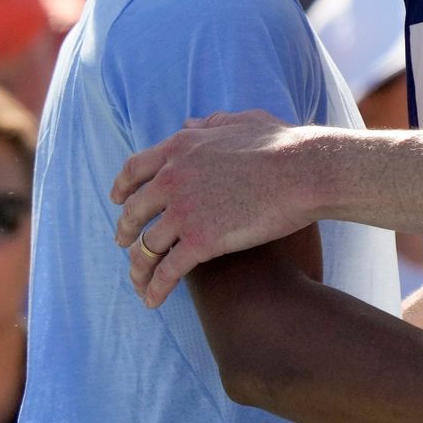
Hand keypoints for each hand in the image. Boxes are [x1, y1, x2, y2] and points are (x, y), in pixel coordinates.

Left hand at [112, 109, 318, 307]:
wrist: (304, 170)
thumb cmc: (283, 144)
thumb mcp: (242, 121)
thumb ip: (211, 122)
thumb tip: (192, 122)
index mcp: (179, 148)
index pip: (134, 170)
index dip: (121, 188)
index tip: (117, 200)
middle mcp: (172, 178)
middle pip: (134, 211)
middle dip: (125, 230)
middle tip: (124, 242)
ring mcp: (183, 211)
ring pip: (145, 247)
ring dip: (137, 268)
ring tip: (139, 281)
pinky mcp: (200, 242)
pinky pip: (166, 271)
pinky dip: (155, 288)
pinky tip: (153, 301)